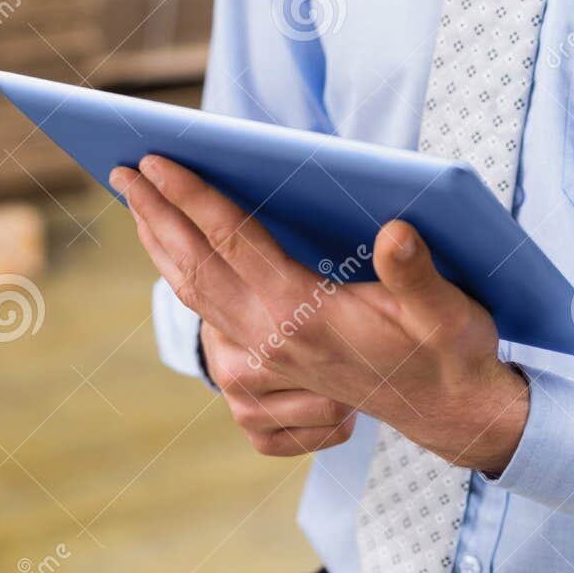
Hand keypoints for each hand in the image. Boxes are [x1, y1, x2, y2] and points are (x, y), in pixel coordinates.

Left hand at [112, 154, 529, 474]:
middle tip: (124, 170)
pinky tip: (175, 256)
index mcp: (305, 315)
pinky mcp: (268, 366)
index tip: (158, 160)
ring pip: (194, 293)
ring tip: (137, 204)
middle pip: (195, 266)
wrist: (448, 412)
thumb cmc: (448, 350)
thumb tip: (396, 233)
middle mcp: (272, 338)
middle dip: (156, 215)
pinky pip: (208, 316)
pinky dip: (182, 278)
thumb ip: (416, 274)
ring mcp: (265, 357)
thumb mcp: (445, 310)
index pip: (234, 242)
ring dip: (161, 245)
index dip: (194, 197)